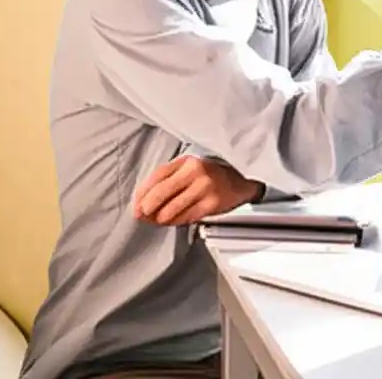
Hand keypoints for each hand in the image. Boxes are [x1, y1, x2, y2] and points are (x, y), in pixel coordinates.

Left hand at [132, 155, 262, 225]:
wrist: (244, 181)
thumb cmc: (213, 175)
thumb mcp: (191, 169)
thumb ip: (169, 179)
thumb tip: (143, 201)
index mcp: (187, 160)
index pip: (156, 176)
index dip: (142, 193)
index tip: (137, 205)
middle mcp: (196, 171)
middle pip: (160, 193)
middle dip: (147, 209)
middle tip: (143, 216)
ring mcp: (205, 187)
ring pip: (171, 209)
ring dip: (161, 218)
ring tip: (160, 220)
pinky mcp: (212, 204)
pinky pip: (186, 217)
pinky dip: (177, 221)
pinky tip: (176, 220)